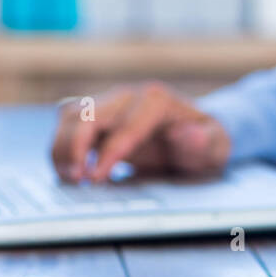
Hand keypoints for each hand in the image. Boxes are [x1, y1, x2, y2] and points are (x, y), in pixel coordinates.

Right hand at [50, 82, 230, 181]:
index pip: (124, 127)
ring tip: (68, 178)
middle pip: (89, 114)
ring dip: (62, 146)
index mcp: (157, 101)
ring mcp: (111, 102)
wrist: (197, 135)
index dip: (107, 154)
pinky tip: (67, 170)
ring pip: (72, 115)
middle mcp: (130, 96)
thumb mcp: (215, 146)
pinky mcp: (98, 114)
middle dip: (75, 148)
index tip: (96, 179)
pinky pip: (68, 122)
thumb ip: (204, 141)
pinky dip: (60, 144)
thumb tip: (188, 133)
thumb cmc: (205, 142)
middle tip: (76, 181)